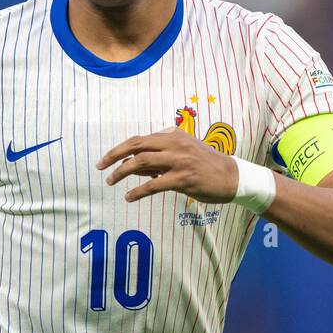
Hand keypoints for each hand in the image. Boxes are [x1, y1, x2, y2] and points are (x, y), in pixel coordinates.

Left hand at [97, 126, 238, 203]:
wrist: (232, 176)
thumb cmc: (205, 165)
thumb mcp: (183, 152)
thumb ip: (159, 156)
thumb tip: (132, 165)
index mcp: (173, 135)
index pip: (139, 139)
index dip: (119, 148)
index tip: (105, 158)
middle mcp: (174, 144)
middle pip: (136, 146)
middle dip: (114, 156)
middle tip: (100, 166)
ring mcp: (179, 161)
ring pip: (142, 163)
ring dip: (122, 172)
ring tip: (111, 181)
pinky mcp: (183, 179)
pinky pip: (154, 185)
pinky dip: (138, 191)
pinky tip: (129, 196)